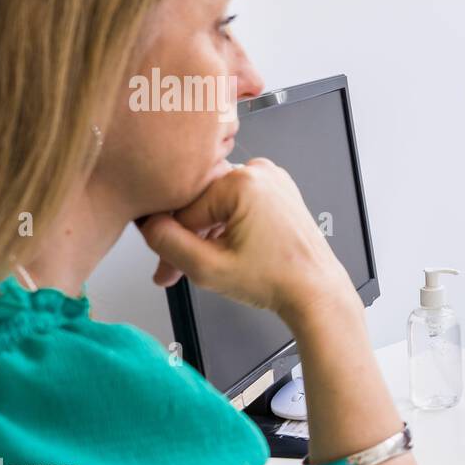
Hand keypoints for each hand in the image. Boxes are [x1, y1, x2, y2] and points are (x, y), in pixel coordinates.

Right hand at [137, 157, 355, 324]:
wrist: (316, 292)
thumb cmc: (279, 280)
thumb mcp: (208, 268)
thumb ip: (168, 244)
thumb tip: (148, 225)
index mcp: (243, 181)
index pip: (183, 208)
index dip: (169, 241)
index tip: (162, 266)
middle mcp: (258, 172)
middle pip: (200, 204)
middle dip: (185, 240)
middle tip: (172, 272)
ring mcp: (271, 180)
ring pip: (216, 206)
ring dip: (203, 236)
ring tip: (199, 268)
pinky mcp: (278, 193)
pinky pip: (236, 205)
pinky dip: (224, 228)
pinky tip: (221, 252)